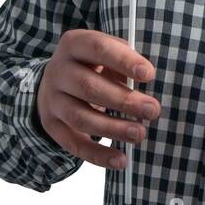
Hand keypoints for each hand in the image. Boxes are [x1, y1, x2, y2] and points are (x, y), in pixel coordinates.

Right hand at [36, 28, 159, 169]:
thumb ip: (125, 60)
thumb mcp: (106, 53)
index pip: (98, 48)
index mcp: (74, 44)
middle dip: (124, 100)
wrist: (55, 81)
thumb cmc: (93, 64)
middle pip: (89, 87)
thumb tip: (148, 79)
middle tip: (152, 110)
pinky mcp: (53, 125)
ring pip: (81, 118)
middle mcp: (58, 71)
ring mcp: (52, 100)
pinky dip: (98, 154)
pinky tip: (120, 160)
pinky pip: (74, 144)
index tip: (149, 75)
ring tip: (140, 134)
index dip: (124, 61)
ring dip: (113, 129)